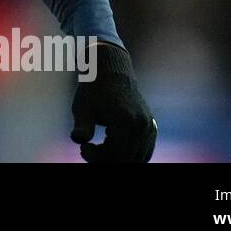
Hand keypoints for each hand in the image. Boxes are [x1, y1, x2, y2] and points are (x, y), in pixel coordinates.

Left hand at [70, 41, 157, 162]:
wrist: (112, 71)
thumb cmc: (94, 90)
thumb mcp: (83, 108)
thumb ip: (82, 126)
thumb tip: (78, 140)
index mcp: (126, 121)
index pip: (114, 155)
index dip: (95, 157)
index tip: (83, 148)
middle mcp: (142, 125)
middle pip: (126, 159)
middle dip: (105, 159)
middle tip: (89, 148)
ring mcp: (150, 126)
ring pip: (137, 158)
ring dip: (118, 157)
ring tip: (101, 145)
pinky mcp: (152, 126)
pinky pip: (144, 152)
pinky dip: (129, 154)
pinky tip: (112, 143)